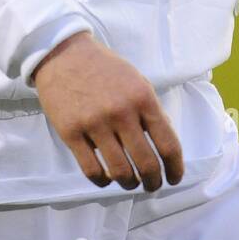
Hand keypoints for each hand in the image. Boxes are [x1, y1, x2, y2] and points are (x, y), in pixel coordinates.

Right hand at [31, 31, 184, 191]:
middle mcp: (121, 112)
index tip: (174, 178)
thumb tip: (163, 143)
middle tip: (151, 185)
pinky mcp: (71, 133)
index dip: (175, 168)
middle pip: (146, 163)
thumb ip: (150, 110)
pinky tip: (106, 179)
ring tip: (130, 183)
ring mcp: (95, 124)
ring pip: (120, 171)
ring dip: (129, 184)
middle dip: (153, 181)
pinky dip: (102, 182)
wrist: (63, 54)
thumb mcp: (136, 81)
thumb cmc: (104, 69)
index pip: (168, 144)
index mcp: (142, 98)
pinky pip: (91, 170)